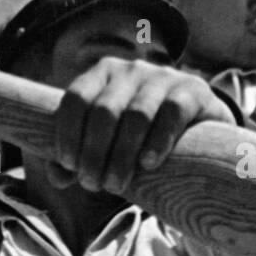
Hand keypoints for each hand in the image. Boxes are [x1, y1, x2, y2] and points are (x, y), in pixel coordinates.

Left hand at [52, 58, 233, 196]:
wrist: (199, 127)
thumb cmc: (141, 136)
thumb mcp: (108, 142)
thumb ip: (80, 155)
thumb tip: (57, 176)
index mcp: (103, 74)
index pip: (76, 98)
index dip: (67, 132)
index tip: (69, 165)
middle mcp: (131, 70)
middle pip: (104, 110)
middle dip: (93, 152)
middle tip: (93, 184)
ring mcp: (163, 77)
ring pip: (136, 114)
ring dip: (121, 155)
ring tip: (116, 185)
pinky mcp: (192, 90)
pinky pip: (172, 112)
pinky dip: (157, 140)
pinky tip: (148, 164)